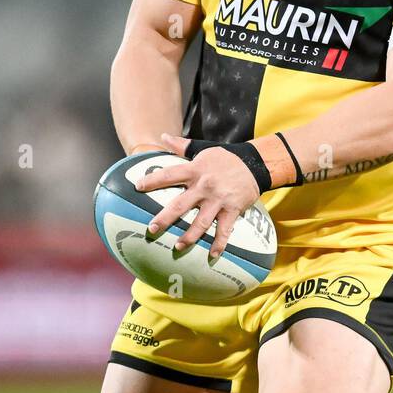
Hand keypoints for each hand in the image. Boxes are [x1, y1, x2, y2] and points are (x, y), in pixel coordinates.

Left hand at [134, 133, 261, 258]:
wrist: (254, 164)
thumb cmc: (225, 158)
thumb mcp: (203, 149)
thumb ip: (181, 146)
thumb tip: (162, 137)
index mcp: (195, 170)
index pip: (170, 175)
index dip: (153, 180)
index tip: (138, 187)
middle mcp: (205, 186)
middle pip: (181, 205)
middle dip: (165, 218)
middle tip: (151, 229)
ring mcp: (219, 200)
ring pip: (201, 222)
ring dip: (189, 236)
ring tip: (177, 246)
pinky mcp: (232, 210)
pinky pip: (224, 230)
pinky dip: (219, 244)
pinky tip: (212, 255)